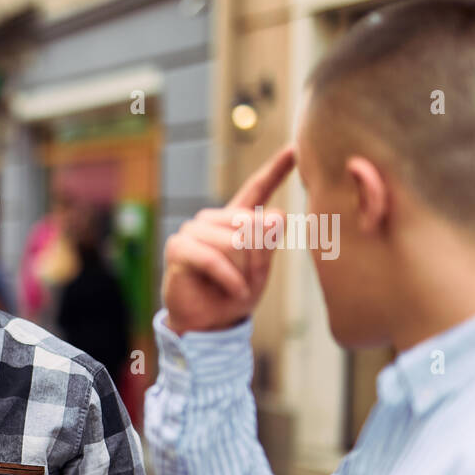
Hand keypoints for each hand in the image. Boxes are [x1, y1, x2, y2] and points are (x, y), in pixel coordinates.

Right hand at [161, 144, 294, 335]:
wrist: (205, 325)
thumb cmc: (233, 296)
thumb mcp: (260, 273)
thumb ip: (268, 245)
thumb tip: (277, 216)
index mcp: (235, 221)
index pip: (257, 190)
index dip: (276, 170)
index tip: (296, 149)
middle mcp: (212, 220)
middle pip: (250, 222)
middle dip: (257, 256)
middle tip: (250, 281)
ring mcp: (192, 231)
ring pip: (233, 240)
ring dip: (242, 270)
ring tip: (239, 287)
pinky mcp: (178, 247)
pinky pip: (214, 257)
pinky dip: (228, 276)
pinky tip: (235, 289)